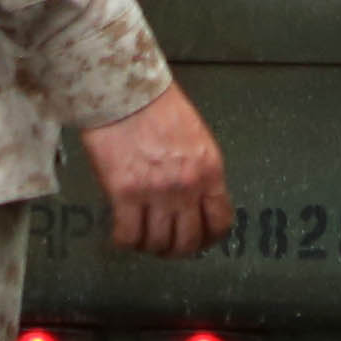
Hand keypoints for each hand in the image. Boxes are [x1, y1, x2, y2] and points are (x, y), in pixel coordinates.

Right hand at [82, 82, 231, 258]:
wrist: (124, 90)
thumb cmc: (156, 106)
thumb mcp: (195, 138)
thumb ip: (198, 171)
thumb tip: (193, 200)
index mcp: (209, 171)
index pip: (220, 221)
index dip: (209, 239)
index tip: (199, 241)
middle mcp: (187, 186)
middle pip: (189, 241)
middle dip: (178, 250)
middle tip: (167, 247)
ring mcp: (156, 192)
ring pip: (158, 242)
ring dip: (150, 247)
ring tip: (142, 239)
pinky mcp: (124, 193)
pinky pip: (128, 235)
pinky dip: (124, 241)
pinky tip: (121, 234)